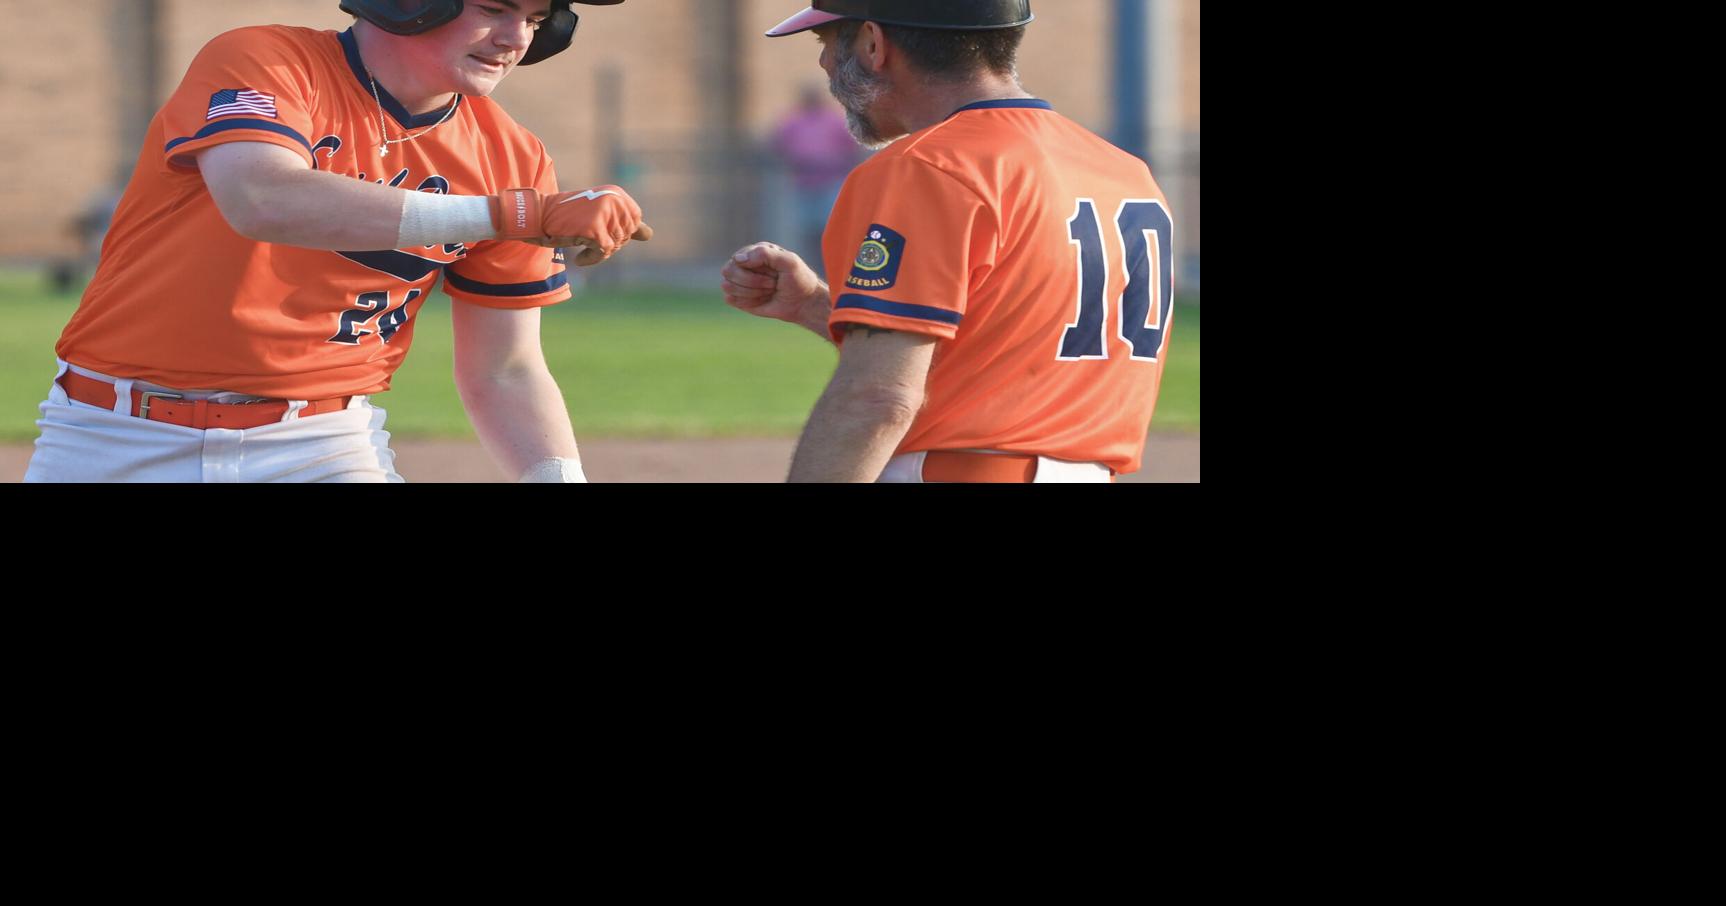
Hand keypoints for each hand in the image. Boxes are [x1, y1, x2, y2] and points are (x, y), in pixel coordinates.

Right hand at [492, 186, 652, 264]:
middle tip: (587, 238)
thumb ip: (627, 224)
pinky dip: (592, 259)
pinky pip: (604, 252)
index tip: (599, 230)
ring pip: (615, 246)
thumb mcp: (602, 216)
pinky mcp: (594, 228)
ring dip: (598, 252)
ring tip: (582, 243)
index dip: (619, 234)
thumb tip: (650, 235)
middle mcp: (613, 200)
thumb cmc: (569, 217)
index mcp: (617, 194)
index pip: (634, 223)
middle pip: (625, 237)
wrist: (539, 216)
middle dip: (609, 244)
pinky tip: (580, 259)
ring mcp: (604, 213)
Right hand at [721, 242, 825, 325]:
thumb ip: (765, 254)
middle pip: (728, 271)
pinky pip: (730, 299)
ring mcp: (739, 280)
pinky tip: (761, 299)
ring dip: (751, 293)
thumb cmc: (798, 279)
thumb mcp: (789, 262)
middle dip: (752, 282)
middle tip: (772, 284)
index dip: (754, 271)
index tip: (774, 275)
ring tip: (768, 291)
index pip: (737, 259)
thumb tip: (737, 258)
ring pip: (727, 286)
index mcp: (754, 251)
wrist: (803, 303)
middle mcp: (744, 264)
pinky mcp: (738, 297)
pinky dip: (747, 302)